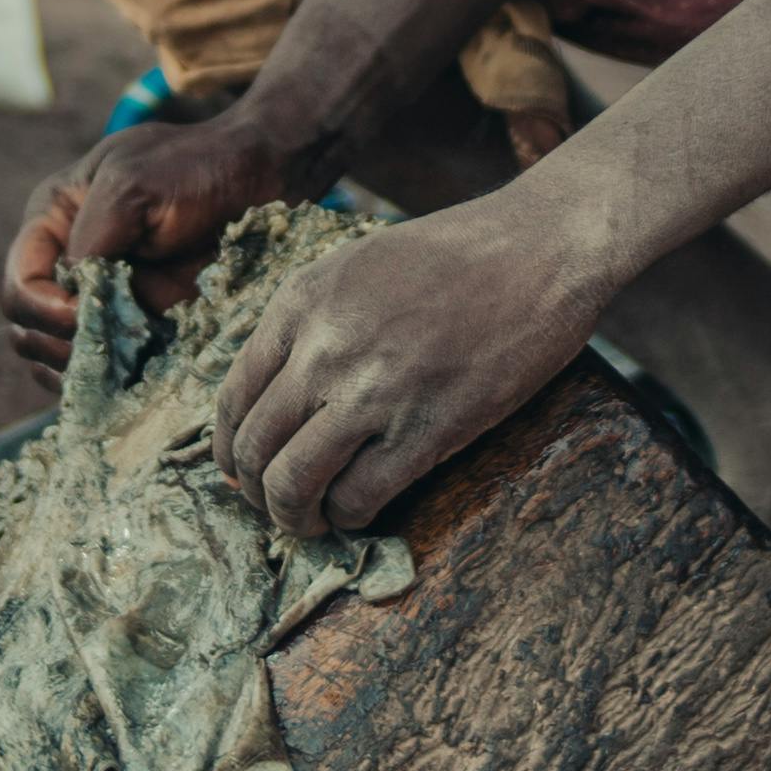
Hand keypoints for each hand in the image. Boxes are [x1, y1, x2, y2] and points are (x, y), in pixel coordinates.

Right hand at [0, 105, 317, 371]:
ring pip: (60, 361)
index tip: (78, 312)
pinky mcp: (140, 331)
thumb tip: (70, 295)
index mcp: (53, 222)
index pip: (19, 284)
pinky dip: (113, 383)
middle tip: (103, 344)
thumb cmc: (195, 167)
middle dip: (56, 344)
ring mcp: (105, 304)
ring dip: (82, 370)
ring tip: (120, 363)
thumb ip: (90, 237)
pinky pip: (106, 373)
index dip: (39, 307)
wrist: (260, 180)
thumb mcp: (131, 183)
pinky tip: (136, 376)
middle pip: (28, 330)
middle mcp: (69, 267)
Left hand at [215, 197, 614, 541]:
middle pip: (254, 448)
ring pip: (293, 483)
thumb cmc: (458, 254)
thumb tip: (276, 391)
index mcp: (301, 302)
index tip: (241, 471)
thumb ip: (310, 320)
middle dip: (258, 492)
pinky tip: (361, 511)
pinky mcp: (427, 429)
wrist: (542, 248)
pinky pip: (359, 498)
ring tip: (312, 521)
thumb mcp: (358, 265)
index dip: (228, 449)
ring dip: (294, 517)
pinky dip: (349, 518)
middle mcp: (324, 348)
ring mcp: (373, 391)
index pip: (233, 397)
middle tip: (279, 505)